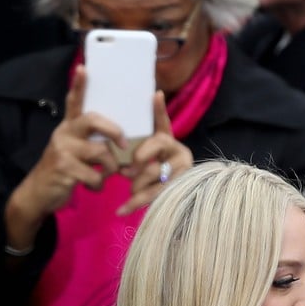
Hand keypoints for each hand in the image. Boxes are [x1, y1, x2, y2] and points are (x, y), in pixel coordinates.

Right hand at [5, 66, 126, 250]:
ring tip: (107, 175)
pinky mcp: (64, 168)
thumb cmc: (64, 170)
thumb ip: (89, 140)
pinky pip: (95, 175)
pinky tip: (93, 187)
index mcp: (68, 127)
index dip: (79, 85)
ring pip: (101, 152)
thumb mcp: (73, 150)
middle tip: (124, 143)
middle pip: (93, 120)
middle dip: (114, 130)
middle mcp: (64, 133)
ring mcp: (63, 150)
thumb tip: (119, 138)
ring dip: (111, 168)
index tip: (83, 68)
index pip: (73, 101)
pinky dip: (99, 184)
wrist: (39, 193)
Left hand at [116, 91, 192, 215]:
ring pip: (156, 173)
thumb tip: (128, 153)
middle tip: (125, 170)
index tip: (154, 95)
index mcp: (168, 140)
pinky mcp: (180, 189)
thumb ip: (134, 150)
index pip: (163, 123)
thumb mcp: (140, 159)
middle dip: (140, 157)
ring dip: (138, 184)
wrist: (172, 202)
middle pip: (159, 145)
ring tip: (129, 192)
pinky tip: (121, 210)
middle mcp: (180, 153)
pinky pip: (155, 195)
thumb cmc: (147, 176)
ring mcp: (183, 171)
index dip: (159, 110)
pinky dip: (135, 203)